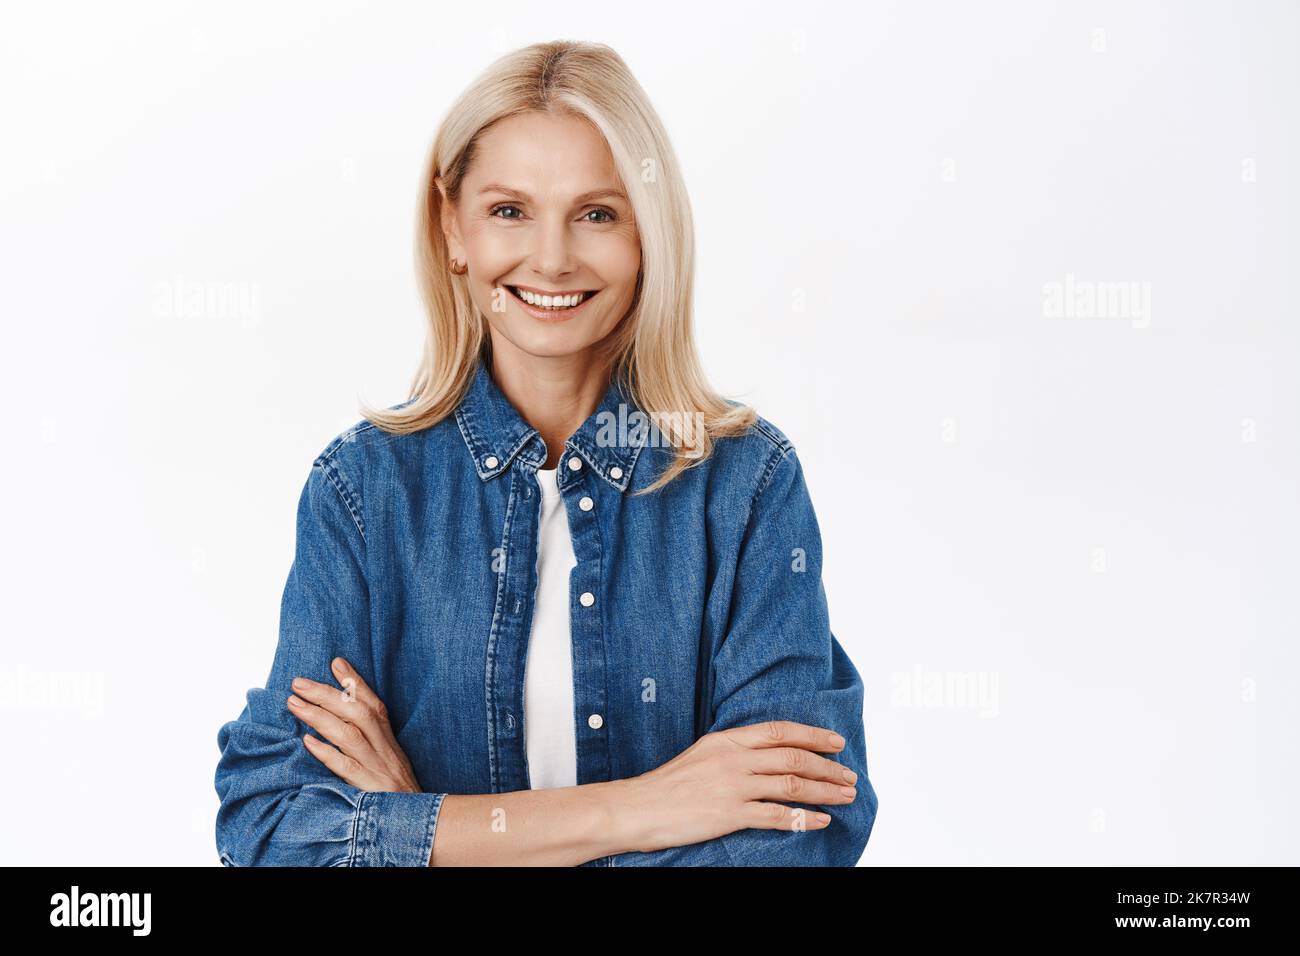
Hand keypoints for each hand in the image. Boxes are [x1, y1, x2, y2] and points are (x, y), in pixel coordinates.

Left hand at [286, 656, 421, 793]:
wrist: (420, 824)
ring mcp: (378, 769)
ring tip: (294, 704)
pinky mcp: (370, 790)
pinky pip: (346, 768)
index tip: (335, 662)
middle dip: (327, 694)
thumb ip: (371, 743)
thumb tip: (343, 721)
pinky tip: (307, 742)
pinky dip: (327, 753)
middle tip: (298, 682)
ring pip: (349, 735)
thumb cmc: (398, 796)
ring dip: (319, 716)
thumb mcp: (389, 763)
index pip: (373, 704)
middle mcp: (385, 751)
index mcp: (389, 742)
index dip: (356, 682)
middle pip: (358, 713)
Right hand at [618, 720, 857, 852]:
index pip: (780, 731)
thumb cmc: (668, 784)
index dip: (813, 735)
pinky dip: (803, 818)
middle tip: (849, 775)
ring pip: (791, 785)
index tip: (837, 742)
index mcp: (728, 740)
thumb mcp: (703, 754)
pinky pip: (776, 816)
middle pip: (793, 758)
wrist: (639, 807)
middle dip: (827, 767)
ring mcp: (733, 786)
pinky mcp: (730, 814)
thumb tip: (765, 755)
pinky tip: (821, 821)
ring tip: (845, 796)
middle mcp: (734, 759)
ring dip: (824, 791)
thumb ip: (734, 751)